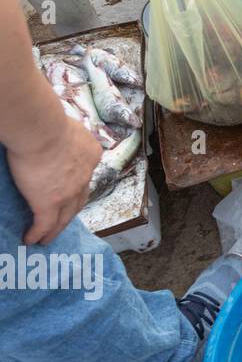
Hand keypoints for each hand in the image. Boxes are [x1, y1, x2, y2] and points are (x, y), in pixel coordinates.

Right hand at [9, 115, 102, 245]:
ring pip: (65, 217)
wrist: (41, 131)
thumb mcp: (69, 126)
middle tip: (63, 221)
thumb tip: (58, 132)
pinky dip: (39, 234)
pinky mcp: (49, 203)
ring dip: (57, 228)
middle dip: (72, 211)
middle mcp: (85, 176)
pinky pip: (44, 223)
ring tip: (48, 237)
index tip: (72, 189)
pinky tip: (31, 240)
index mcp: (91, 154)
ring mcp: (69, 192)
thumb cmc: (48, 121)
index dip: (79, 183)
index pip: (86, 173)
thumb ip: (68, 135)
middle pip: (80, 199)